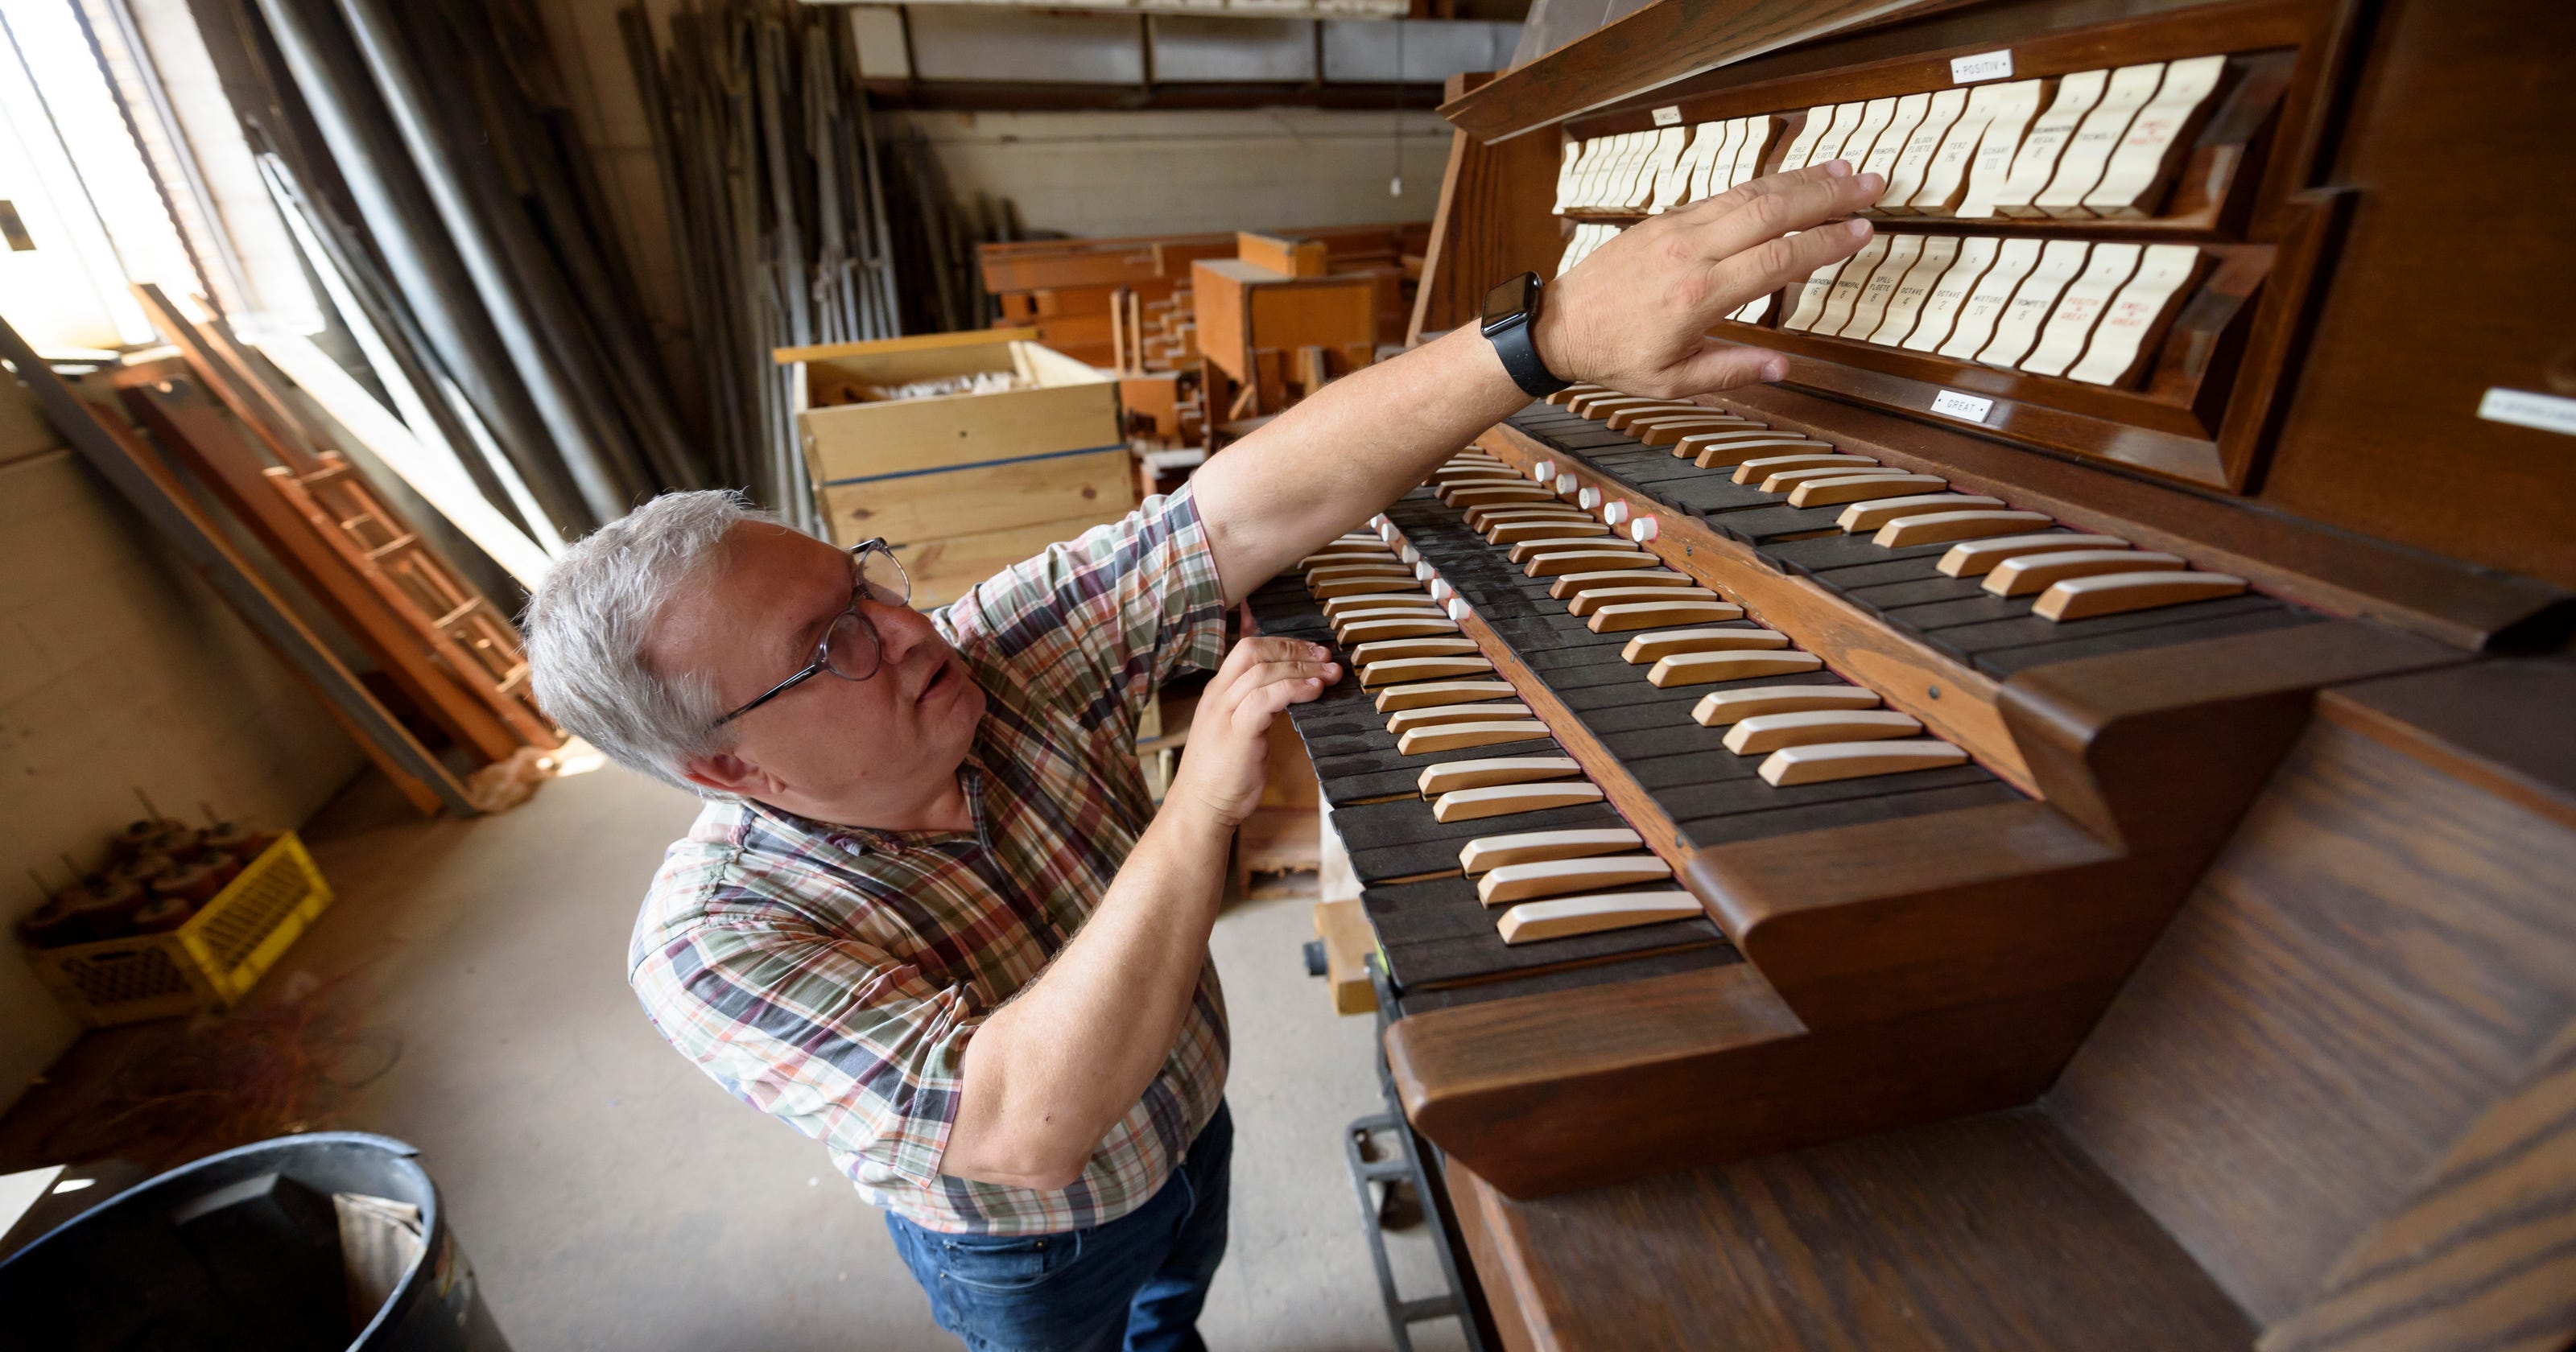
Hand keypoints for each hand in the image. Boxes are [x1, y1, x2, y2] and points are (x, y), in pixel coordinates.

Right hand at [1167, 636, 1337, 828]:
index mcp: (1217, 692)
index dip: (1282, 643)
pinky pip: (1266, 700)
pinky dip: (1293, 690)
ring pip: (1263, 672)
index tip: (1311, 650)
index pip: (1247, 648)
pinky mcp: (1236, 733)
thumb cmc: (1222, 774)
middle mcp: (1218, 696)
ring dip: (1302, 669)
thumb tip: (1288, 692)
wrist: (1201, 808)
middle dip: (1294, 649)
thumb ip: (1256, 707)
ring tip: (1329, 674)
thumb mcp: (1237, 729)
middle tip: (1325, 657)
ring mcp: (1224, 713)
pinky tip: (1314, 691)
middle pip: (1254, 651)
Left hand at [1534, 160, 1884, 397]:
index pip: (1776, 260)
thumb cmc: (1615, 357)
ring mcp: (1677, 230)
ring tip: (1845, 172)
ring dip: (1801, 180)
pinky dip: (1763, 185)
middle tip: (1872, 185)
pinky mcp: (1665, 220)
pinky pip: (1723, 196)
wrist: (1559, 325)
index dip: (1824, 244)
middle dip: (1827, 196)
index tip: (1862, 232)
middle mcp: (1691, 254)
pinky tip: (1792, 181)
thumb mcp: (1672, 382)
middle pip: (1771, 212)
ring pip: (1749, 194)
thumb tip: (1786, 367)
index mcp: (1698, 297)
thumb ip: (1731, 371)